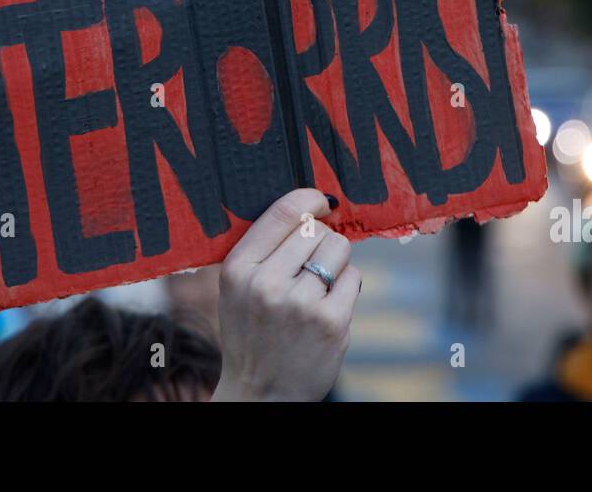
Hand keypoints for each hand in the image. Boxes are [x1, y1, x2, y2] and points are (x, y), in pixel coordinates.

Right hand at [211, 188, 361, 400]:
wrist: (260, 392)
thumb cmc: (252, 331)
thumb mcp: (238, 287)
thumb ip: (264, 248)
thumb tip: (312, 204)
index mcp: (238, 269)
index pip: (282, 212)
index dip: (309, 199)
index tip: (322, 202)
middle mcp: (266, 284)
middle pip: (316, 230)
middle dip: (320, 242)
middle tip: (310, 267)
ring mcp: (300, 305)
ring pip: (339, 249)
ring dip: (335, 263)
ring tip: (319, 286)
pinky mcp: (330, 323)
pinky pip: (353, 277)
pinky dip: (346, 287)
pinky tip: (329, 306)